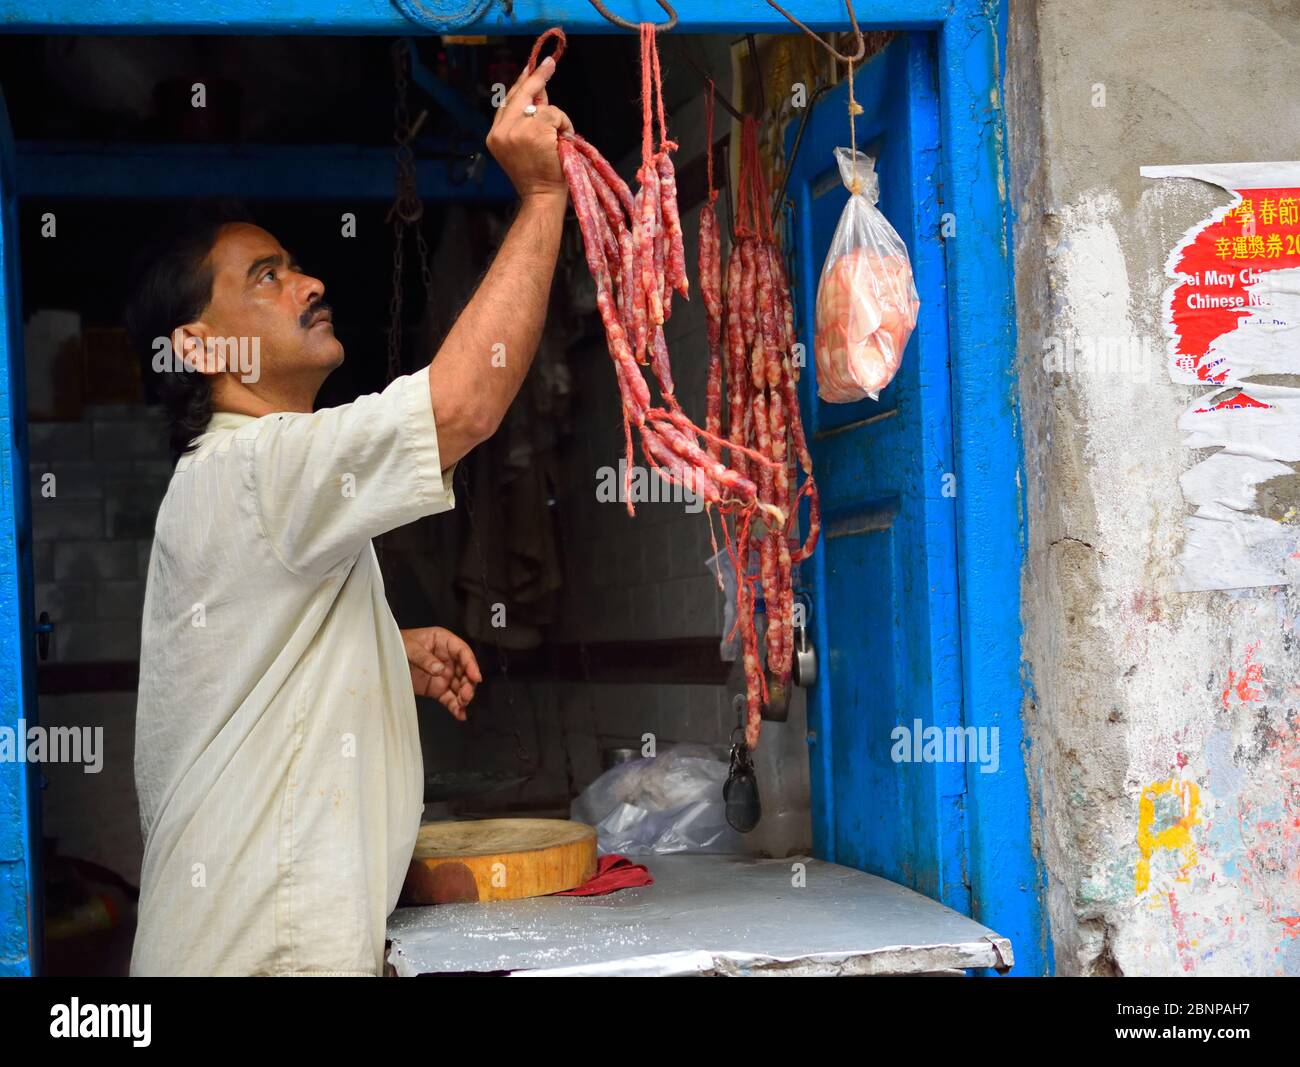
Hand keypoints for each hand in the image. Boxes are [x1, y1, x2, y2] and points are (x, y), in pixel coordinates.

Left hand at [401, 627, 482, 720]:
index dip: (471, 664)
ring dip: (464, 696)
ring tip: (462, 705)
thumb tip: (440, 670)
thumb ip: (424, 658)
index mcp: (443, 642)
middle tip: (466, 695)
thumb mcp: (408, 647)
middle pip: (465, 671)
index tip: (475, 677)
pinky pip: (449, 698)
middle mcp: (448, 659)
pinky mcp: (437, 689)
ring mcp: (443, 675)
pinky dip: (455, 707)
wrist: (382, 659)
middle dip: (468, 684)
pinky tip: (460, 715)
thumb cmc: (396, 645)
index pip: (462, 652)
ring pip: (460, 687)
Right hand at [485, 54, 573, 201]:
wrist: (542, 197)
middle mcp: (501, 132)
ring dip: (556, 119)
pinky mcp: (534, 131)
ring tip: (560, 139)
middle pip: (520, 95)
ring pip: (542, 106)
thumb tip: (539, 93)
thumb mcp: (525, 146)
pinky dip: (564, 125)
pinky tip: (563, 141)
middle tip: (549, 63)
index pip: (507, 103)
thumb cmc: (539, 176)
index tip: (528, 70)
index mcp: (495, 136)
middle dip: (536, 78)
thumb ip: (527, 120)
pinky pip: (554, 114)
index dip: (520, 86)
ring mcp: (516, 131)